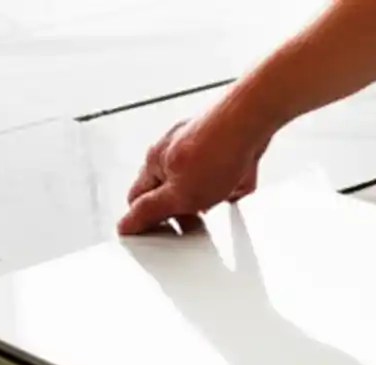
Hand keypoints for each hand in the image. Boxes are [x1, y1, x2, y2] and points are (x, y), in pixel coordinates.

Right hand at [118, 110, 270, 234]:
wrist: (251, 118)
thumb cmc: (216, 152)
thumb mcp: (179, 195)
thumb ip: (151, 211)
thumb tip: (124, 225)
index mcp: (153, 162)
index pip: (137, 200)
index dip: (148, 221)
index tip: (165, 234)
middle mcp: (169, 149)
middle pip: (170, 190)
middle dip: (187, 207)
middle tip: (201, 218)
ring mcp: (195, 142)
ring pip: (200, 181)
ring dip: (214, 193)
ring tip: (226, 193)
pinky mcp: (220, 140)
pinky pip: (224, 170)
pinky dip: (233, 179)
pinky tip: (242, 180)